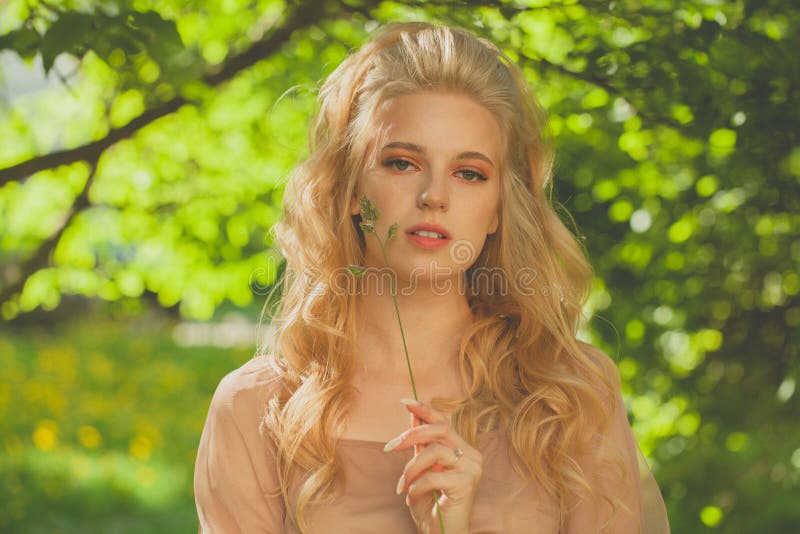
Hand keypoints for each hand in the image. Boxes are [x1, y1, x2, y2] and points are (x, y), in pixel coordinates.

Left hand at [384, 398, 482, 533]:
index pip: (444, 421)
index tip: (404, 401)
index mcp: (462, 448)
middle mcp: (471, 454)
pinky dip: (416, 487)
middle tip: (389, 447)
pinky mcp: (467, 483)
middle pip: (440, 430)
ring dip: (411, 468)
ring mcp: (472, 468)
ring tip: (403, 485)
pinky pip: (433, 476)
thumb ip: (421, 444)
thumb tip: (412, 416)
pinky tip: (411, 498)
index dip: (425, 409)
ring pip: (435, 452)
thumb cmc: (431, 503)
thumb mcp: (421, 469)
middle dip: (411, 435)